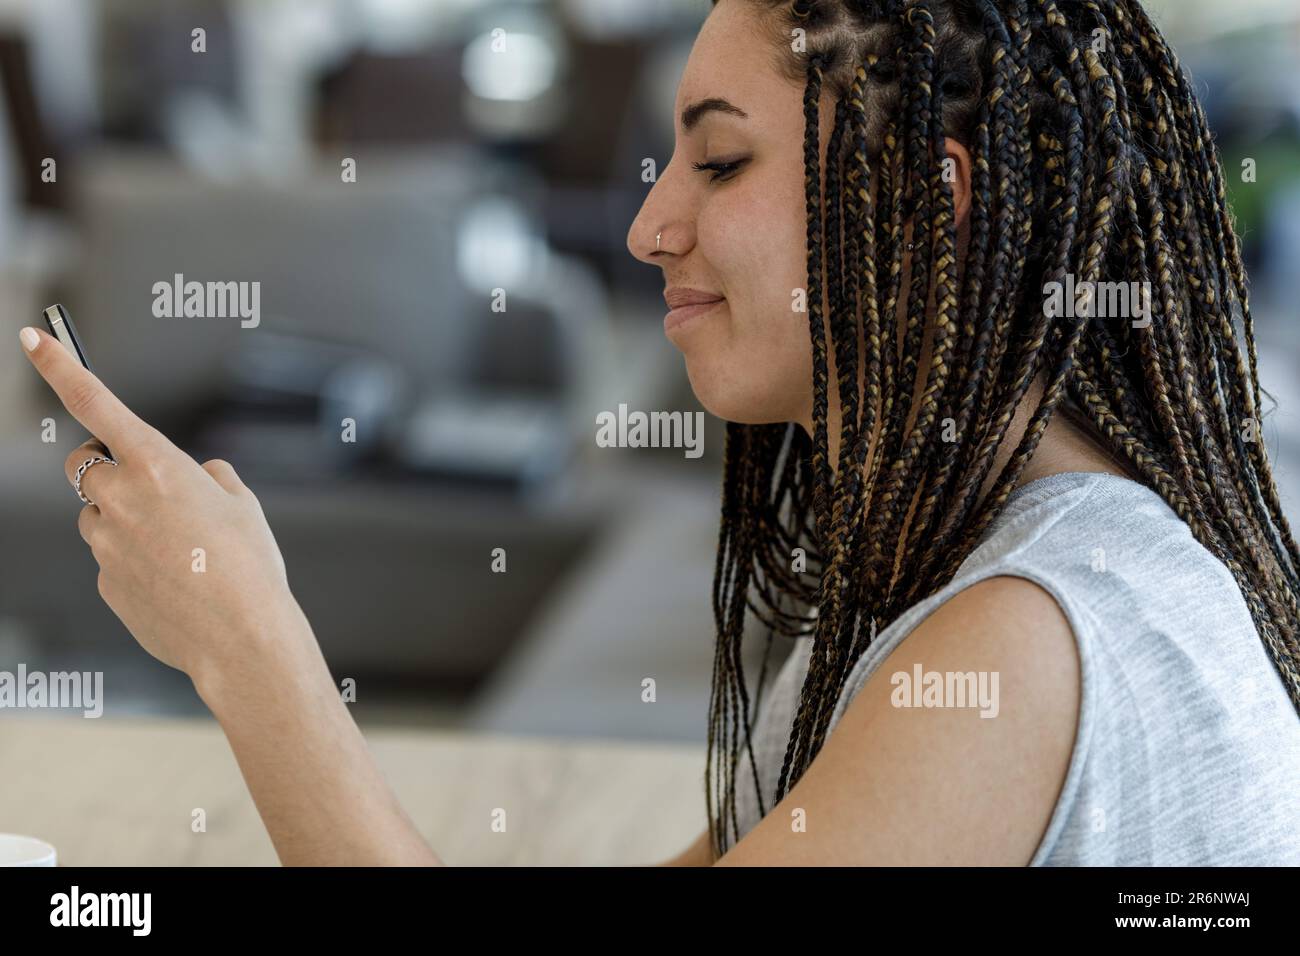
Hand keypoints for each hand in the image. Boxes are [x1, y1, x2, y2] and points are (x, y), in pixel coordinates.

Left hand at [19, 325, 294, 684]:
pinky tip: (176, 584)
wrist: (242, 638)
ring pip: (97, 517)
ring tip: (179, 552)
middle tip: (145, 488)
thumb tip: (199, 479)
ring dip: (125, 522)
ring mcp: (107, 543)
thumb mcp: (244, 505)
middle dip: (105, 468)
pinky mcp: (105, 583)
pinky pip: (112, 561)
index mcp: (158, 465)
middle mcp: (121, 498)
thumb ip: (212, 479)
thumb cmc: (251, 566)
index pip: (95, 402)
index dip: (59, 365)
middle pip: (85, 466)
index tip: (31, 336)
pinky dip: (137, 565)